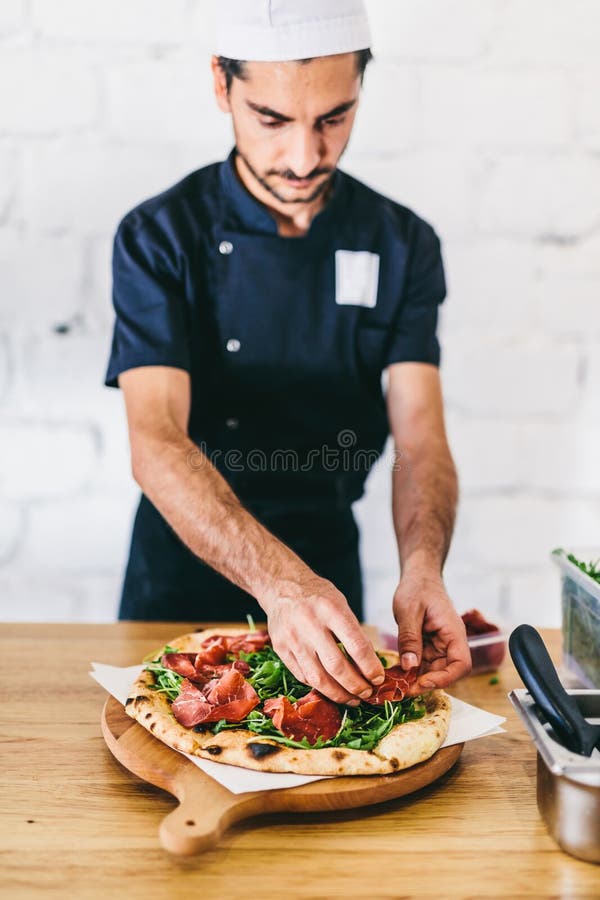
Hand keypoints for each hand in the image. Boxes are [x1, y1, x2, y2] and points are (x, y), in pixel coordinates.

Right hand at [261, 573, 385, 706]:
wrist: (282, 587)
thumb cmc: (317, 596)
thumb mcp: (340, 603)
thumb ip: (353, 632)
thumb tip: (369, 665)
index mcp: (330, 609)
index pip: (356, 645)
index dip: (370, 667)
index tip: (379, 678)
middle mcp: (310, 625)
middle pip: (336, 666)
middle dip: (356, 686)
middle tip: (368, 693)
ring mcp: (293, 639)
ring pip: (318, 678)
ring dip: (339, 694)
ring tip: (353, 699)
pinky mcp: (280, 649)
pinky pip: (303, 676)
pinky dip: (320, 687)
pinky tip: (332, 689)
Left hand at [392, 570, 470, 694]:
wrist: (418, 576)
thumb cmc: (417, 588)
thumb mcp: (409, 611)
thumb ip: (410, 638)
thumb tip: (410, 666)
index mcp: (453, 632)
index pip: (460, 664)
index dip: (444, 679)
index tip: (422, 683)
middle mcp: (450, 642)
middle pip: (446, 672)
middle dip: (427, 683)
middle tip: (403, 690)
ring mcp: (439, 645)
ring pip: (433, 670)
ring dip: (417, 679)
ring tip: (397, 685)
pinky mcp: (428, 645)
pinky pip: (423, 663)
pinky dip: (412, 670)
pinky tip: (397, 674)